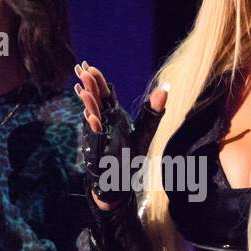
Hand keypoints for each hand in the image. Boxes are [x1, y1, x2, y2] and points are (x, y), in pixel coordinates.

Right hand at [74, 60, 167, 210]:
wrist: (119, 184)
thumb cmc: (130, 157)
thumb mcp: (145, 132)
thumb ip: (154, 111)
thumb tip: (166, 87)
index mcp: (113, 117)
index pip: (104, 95)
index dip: (98, 82)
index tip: (90, 67)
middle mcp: (103, 124)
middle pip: (96, 102)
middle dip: (90, 88)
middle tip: (83, 72)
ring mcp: (99, 137)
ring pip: (93, 118)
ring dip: (89, 105)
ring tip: (85, 91)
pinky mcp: (98, 152)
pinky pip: (95, 138)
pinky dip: (94, 128)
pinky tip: (93, 118)